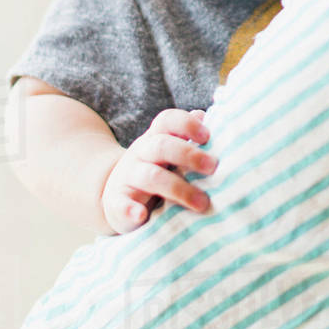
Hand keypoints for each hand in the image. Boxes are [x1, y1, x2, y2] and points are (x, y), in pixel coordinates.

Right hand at [100, 109, 217, 233]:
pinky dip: (130, 210)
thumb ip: (185, 135)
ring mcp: (127, 178)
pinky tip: (141, 215)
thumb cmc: (154, 170)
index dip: (187, 124)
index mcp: (155, 138)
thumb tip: (202, 114)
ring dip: (178, 189)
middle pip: (162, 146)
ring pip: (150, 176)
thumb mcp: (168, 151)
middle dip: (189, 154)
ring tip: (202, 203)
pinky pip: (120, 205)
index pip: (167, 120)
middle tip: (213, 167)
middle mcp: (140, 153)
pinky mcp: (117, 204)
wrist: (114, 195)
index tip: (207, 136)